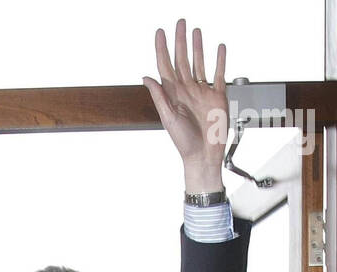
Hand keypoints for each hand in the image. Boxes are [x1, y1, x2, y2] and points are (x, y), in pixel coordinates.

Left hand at [143, 20, 227, 191]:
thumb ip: (159, 96)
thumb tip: (146, 77)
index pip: (165, 66)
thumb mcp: (168, 118)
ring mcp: (202, 92)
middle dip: (180, 41)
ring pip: (199, 63)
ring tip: (196, 31)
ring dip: (198, 47)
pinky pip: (218, 73)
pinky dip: (219, 60)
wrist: (203, 156)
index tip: (160, 32)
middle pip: (182, 59)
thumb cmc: (184, 142)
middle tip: (180, 22)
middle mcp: (187, 90)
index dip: (162, 49)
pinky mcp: (217, 96)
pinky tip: (219, 48)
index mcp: (173, 94)